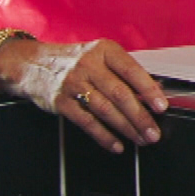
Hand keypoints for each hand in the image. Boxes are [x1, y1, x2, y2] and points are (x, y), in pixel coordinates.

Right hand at [0, 38, 167, 153]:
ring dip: (125, 128)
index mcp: (104, 50)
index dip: (149, 90)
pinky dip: (103, 136)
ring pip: (105, 110)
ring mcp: (73, 84)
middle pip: (120, 94)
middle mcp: (89, 65)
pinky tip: (116, 144)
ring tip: (140, 140)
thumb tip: (155, 90)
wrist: (32, 63)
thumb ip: (126, 72)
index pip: (131, 70)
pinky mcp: (61, 102)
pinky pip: (86, 122)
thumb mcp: (101, 57)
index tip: (161, 106)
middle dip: (140, 117)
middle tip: (153, 132)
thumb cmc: (76, 61)